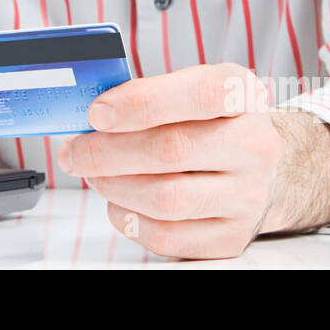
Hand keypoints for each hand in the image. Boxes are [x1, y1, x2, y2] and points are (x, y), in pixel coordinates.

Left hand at [57, 63, 284, 259]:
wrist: (254, 170)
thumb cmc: (208, 125)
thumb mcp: (188, 92)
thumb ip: (146, 96)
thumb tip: (92, 116)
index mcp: (241, 96)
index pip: (201, 93)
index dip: (142, 102)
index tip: (98, 113)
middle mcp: (254, 146)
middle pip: (172, 150)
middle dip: (107, 151)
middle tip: (74, 151)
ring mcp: (247, 196)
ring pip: (166, 199)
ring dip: (113, 186)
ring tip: (93, 174)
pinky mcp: (230, 237)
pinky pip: (167, 236)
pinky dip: (129, 218)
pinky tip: (120, 201)